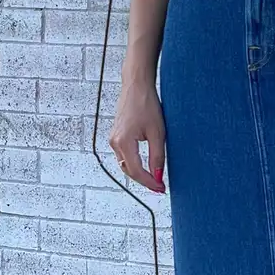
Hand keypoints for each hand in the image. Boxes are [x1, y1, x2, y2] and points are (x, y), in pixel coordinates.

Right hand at [109, 73, 166, 193]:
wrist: (136, 86)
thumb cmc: (147, 104)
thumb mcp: (157, 133)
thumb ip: (157, 156)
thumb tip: (158, 176)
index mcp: (123, 142)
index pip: (136, 171)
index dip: (149, 182)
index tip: (161, 188)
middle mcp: (114, 142)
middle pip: (128, 171)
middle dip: (144, 180)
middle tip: (159, 187)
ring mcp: (113, 139)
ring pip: (125, 164)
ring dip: (138, 173)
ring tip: (154, 179)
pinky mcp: (116, 136)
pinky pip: (124, 156)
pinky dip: (134, 164)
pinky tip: (145, 166)